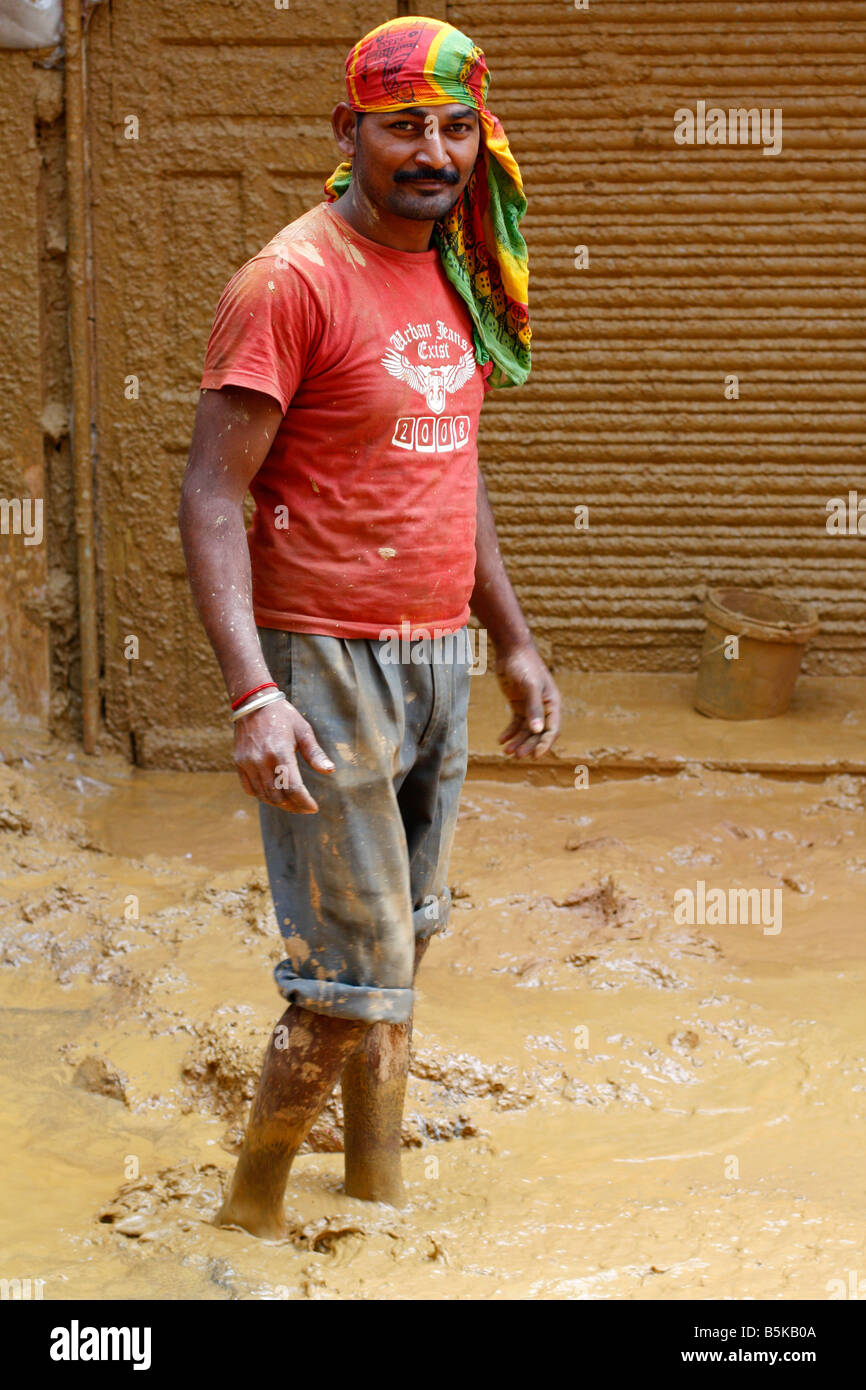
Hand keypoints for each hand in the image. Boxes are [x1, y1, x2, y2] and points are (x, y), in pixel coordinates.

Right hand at [233, 698, 333, 811]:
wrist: (254, 704)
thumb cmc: (283, 716)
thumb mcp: (303, 731)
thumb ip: (315, 753)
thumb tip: (330, 770)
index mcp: (280, 752)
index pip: (293, 788)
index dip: (304, 802)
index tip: (314, 807)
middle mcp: (261, 760)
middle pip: (278, 796)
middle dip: (294, 806)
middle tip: (305, 808)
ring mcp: (247, 764)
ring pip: (264, 795)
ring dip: (280, 804)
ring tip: (293, 804)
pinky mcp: (239, 764)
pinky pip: (250, 789)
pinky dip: (263, 796)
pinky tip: (275, 795)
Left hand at [495, 641, 560, 758]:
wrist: (511, 649)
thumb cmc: (523, 664)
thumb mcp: (529, 685)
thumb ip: (534, 707)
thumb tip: (537, 730)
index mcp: (552, 703)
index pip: (552, 729)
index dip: (544, 744)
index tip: (534, 757)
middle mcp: (544, 706)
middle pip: (538, 733)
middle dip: (528, 745)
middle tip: (516, 755)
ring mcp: (530, 706)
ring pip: (526, 730)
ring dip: (518, 741)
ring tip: (506, 751)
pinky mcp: (518, 704)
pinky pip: (516, 723)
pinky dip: (509, 733)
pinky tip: (500, 740)